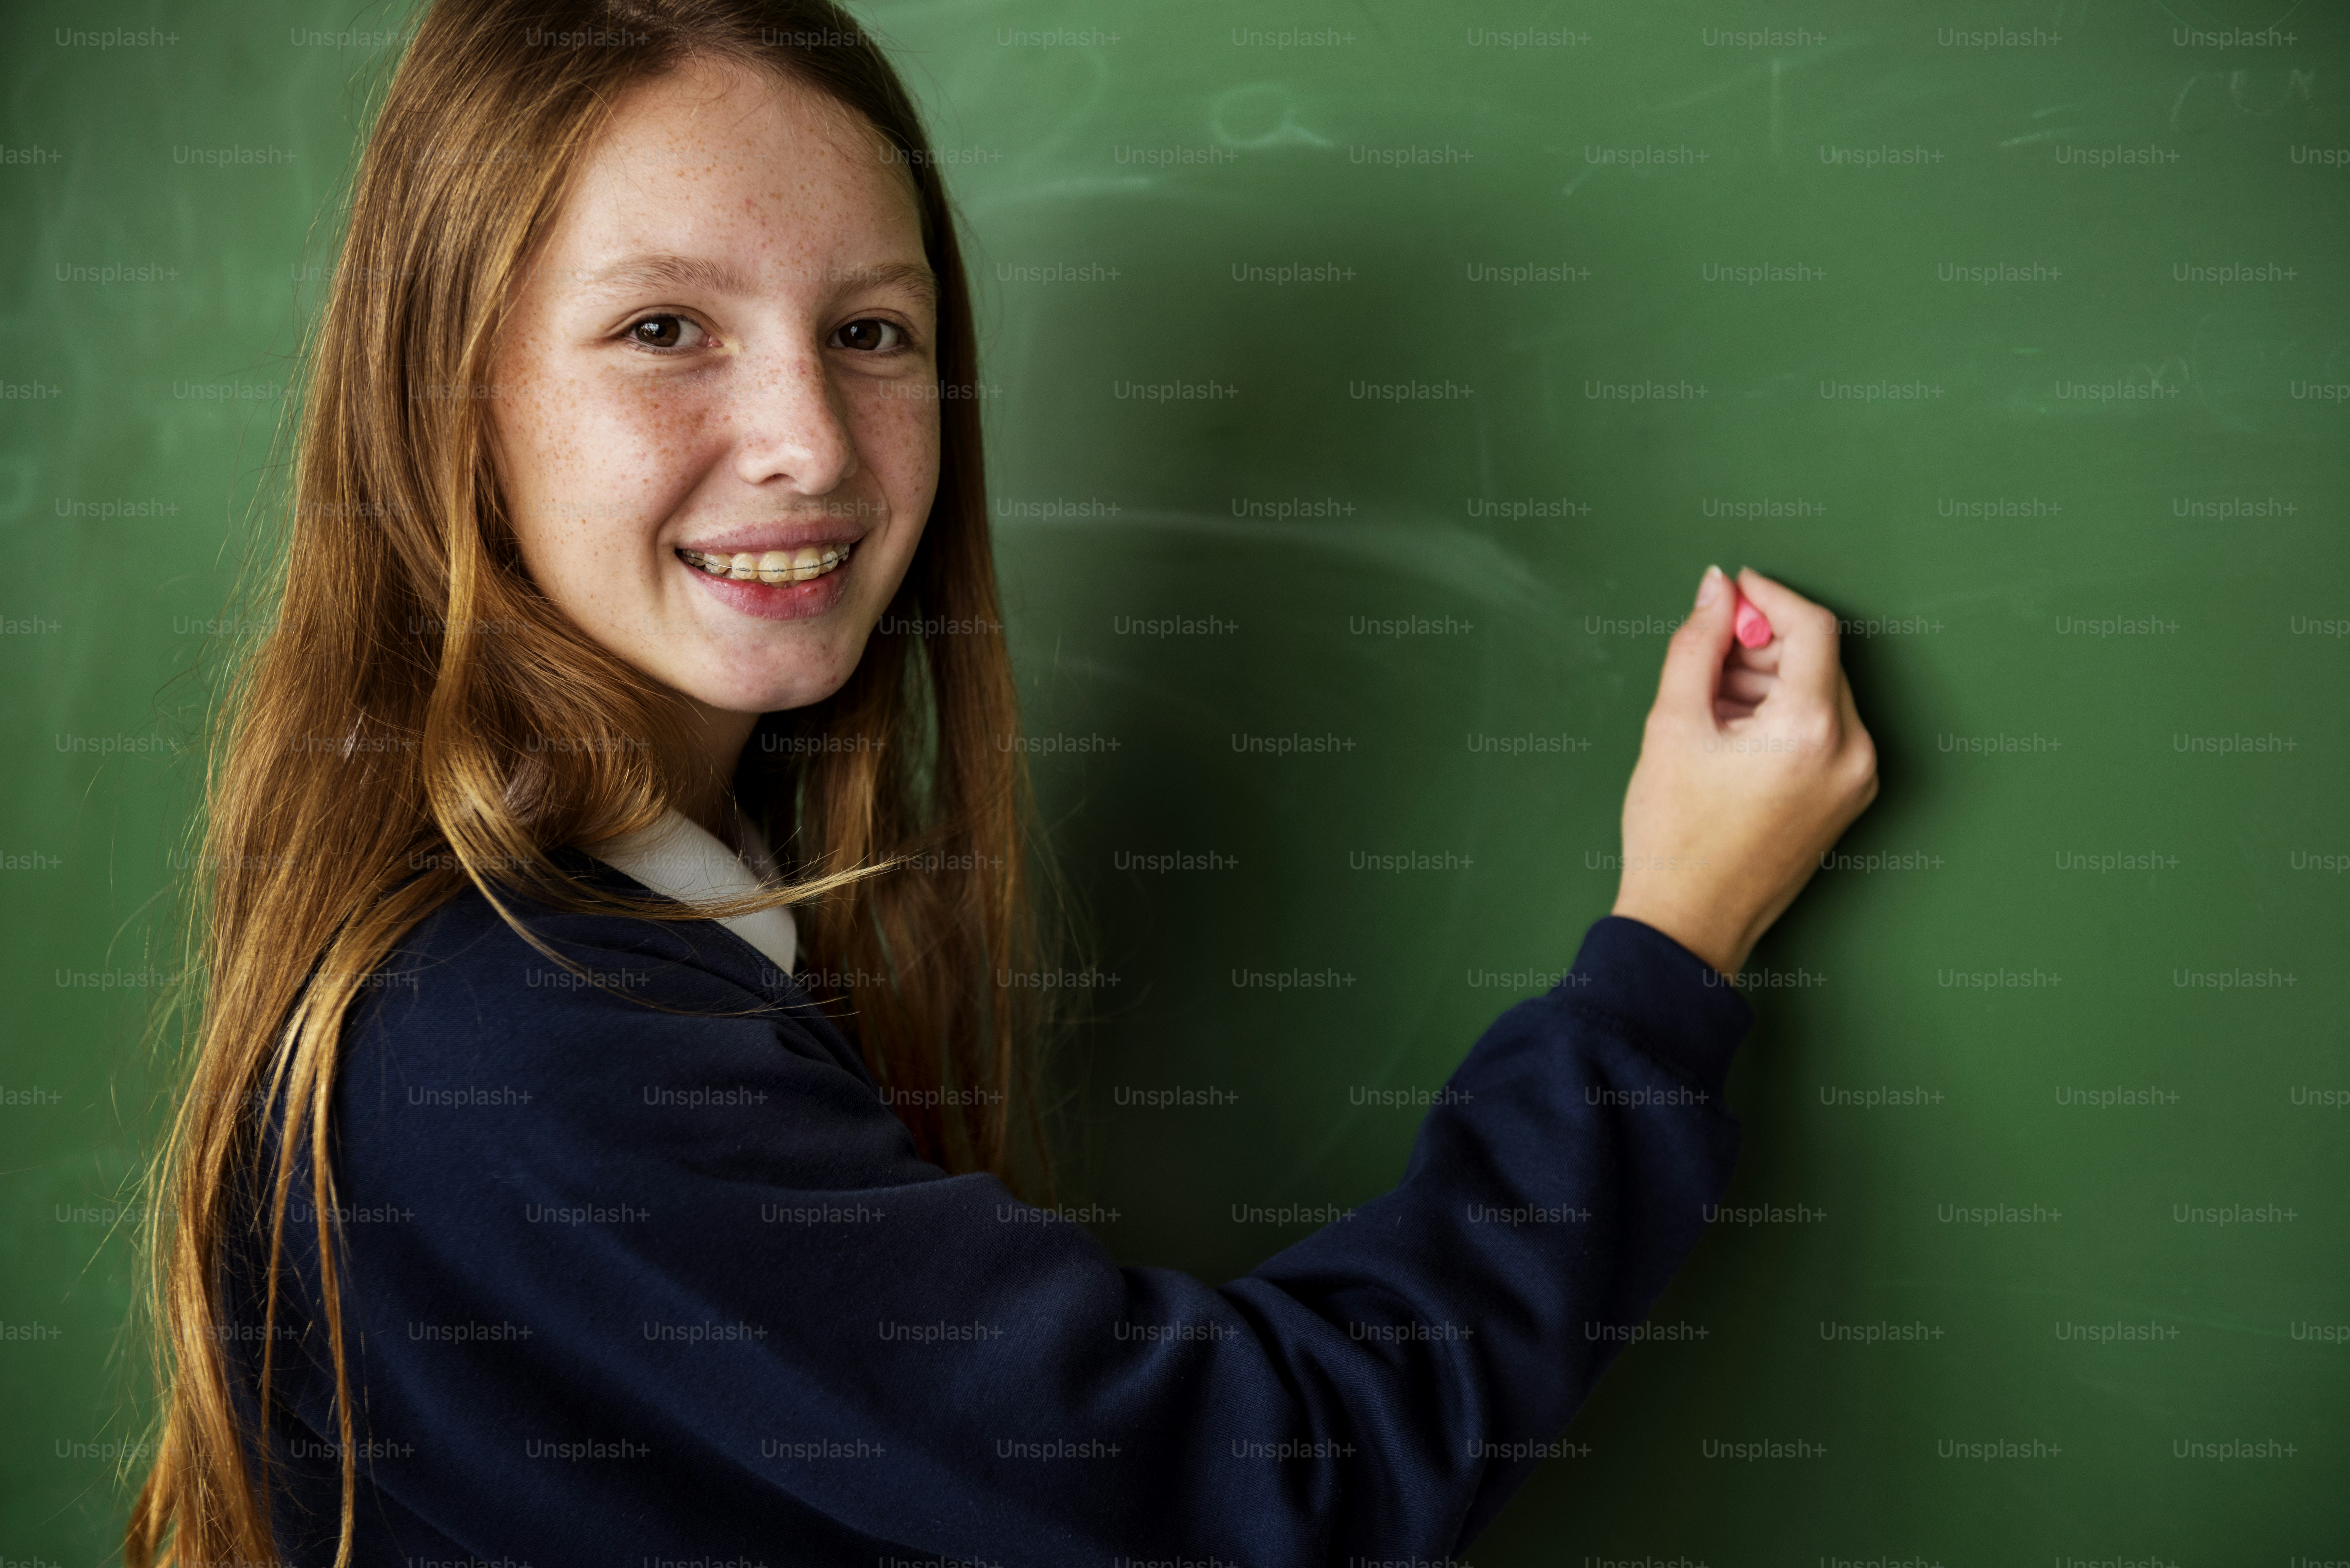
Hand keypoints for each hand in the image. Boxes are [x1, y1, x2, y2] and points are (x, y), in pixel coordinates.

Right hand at [1609, 566, 1878, 977]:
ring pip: (1819, 692)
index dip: (1768, 597)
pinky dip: (1782, 714)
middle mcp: (1852, 753)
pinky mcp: (1847, 798)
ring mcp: (1856, 780)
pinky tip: (1733, 735)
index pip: (1812, 628)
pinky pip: (1823, 730)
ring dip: (1768, 680)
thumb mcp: (1673, 724)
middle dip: (1761, 645)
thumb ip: (1697, 644)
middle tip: (1705, 659)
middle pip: (1818, 659)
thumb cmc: (1676, 836)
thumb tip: (1716, 589)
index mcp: (1812, 731)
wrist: (1690, 923)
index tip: (1732, 591)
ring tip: (1710, 710)